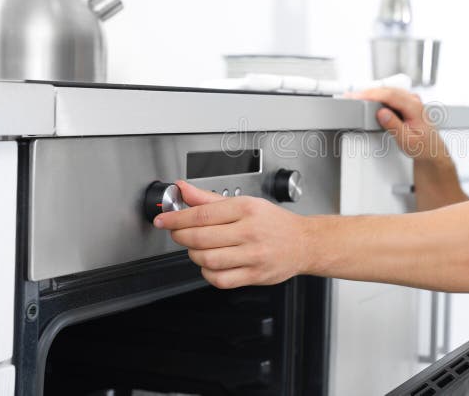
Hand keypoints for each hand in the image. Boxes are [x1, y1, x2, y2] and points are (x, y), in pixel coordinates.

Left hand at [153, 180, 312, 288]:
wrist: (304, 243)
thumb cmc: (274, 222)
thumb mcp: (245, 202)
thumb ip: (209, 198)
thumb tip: (182, 189)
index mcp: (246, 209)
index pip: (202, 214)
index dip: (176, 218)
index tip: (163, 220)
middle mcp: (250, 231)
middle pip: (201, 238)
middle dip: (181, 236)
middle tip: (178, 233)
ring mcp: (253, 255)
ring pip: (208, 259)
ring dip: (194, 255)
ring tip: (197, 248)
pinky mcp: (255, 275)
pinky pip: (220, 279)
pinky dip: (208, 273)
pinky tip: (210, 265)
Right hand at [346, 87, 441, 160]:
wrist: (431, 149)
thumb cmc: (423, 146)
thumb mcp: (407, 141)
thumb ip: (394, 126)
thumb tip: (381, 113)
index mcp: (415, 107)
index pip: (390, 95)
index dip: (372, 94)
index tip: (358, 96)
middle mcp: (413, 100)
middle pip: (387, 90)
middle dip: (367, 92)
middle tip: (350, 97)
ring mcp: (410, 99)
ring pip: (387, 91)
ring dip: (371, 93)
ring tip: (355, 99)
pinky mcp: (405, 102)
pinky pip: (389, 95)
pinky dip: (376, 96)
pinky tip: (367, 100)